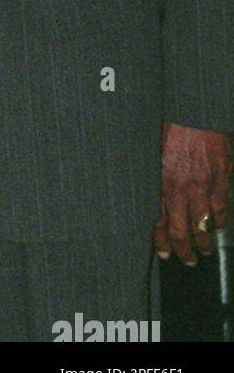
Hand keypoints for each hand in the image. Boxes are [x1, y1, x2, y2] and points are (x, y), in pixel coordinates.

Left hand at [153, 122, 230, 264]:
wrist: (194, 112)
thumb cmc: (169, 127)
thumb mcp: (152, 151)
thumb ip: (154, 175)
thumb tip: (151, 194)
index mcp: (160, 180)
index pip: (158, 221)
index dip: (161, 241)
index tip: (163, 253)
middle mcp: (180, 188)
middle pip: (181, 231)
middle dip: (184, 250)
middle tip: (187, 260)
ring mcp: (203, 186)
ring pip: (203, 226)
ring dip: (205, 243)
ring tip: (205, 251)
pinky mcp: (221, 180)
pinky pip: (221, 210)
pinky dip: (220, 223)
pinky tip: (218, 229)